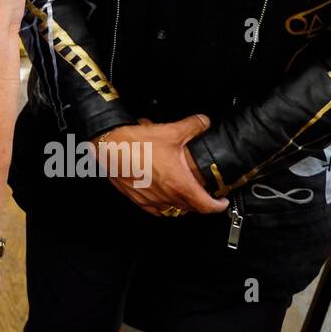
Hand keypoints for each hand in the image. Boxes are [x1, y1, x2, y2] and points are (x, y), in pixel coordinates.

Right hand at [99, 114, 228, 215]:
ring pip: (173, 209)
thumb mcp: (170, 131)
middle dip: (201, 203)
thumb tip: (204, 122)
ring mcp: (151, 200)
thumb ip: (193, 126)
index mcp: (179, 184)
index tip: (221, 202)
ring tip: (185, 194)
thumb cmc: (136, 143)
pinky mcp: (137, 198)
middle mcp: (166, 196)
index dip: (218, 206)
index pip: (206, 206)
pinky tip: (163, 196)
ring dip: (182, 204)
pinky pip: (155, 209)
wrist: (109, 147)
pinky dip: (163, 205)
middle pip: (191, 208)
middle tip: (205, 194)